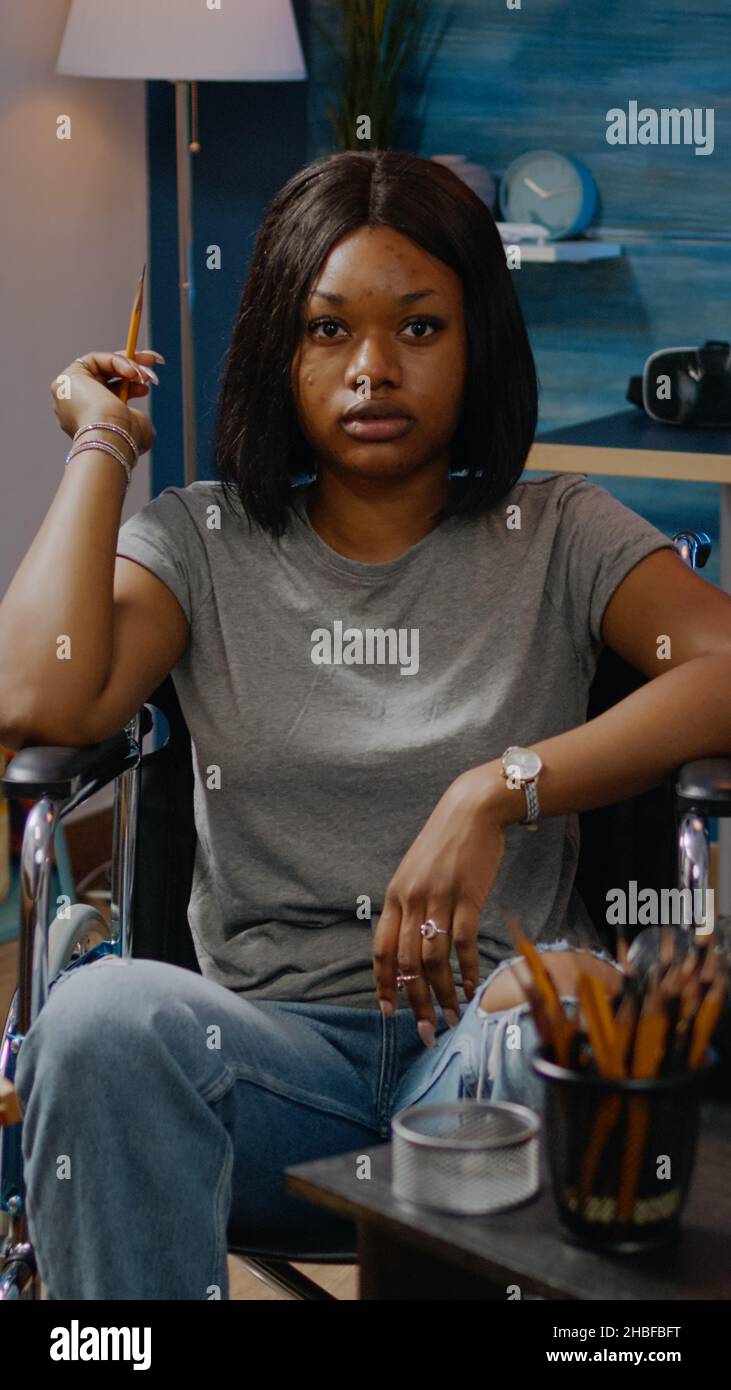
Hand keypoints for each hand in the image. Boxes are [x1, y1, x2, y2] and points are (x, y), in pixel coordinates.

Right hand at [50, 349, 164, 457]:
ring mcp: (68, 392)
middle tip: (153, 361)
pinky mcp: (68, 378)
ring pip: (100, 366)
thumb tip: (137, 417)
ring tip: (146, 374)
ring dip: (127, 364)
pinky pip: (94, 359)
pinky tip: (132, 373)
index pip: (107, 394)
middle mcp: (74, 406)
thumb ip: (132, 418)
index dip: (129, 383)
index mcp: (88, 421)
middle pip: (103, 375)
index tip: (150, 382)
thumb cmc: (125, 438)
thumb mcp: (135, 426)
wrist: (110, 437)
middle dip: (130, 366)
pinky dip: (116, 361)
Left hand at [373, 766, 507, 1044]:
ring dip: (443, 994)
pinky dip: (468, 970)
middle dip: (415, 1002)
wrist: (471, 810)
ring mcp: (439, 898)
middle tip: (426, 1031)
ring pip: (435, 959)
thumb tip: (409, 946)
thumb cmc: (444, 843)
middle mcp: (411, 900)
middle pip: (407, 963)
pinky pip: (463, 942)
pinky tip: (472, 989)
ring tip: (452, 1018)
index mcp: (394, 896)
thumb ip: (410, 905)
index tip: (389, 1012)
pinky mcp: (467, 896)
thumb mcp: (415, 872)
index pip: (381, 950)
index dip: (384, 984)